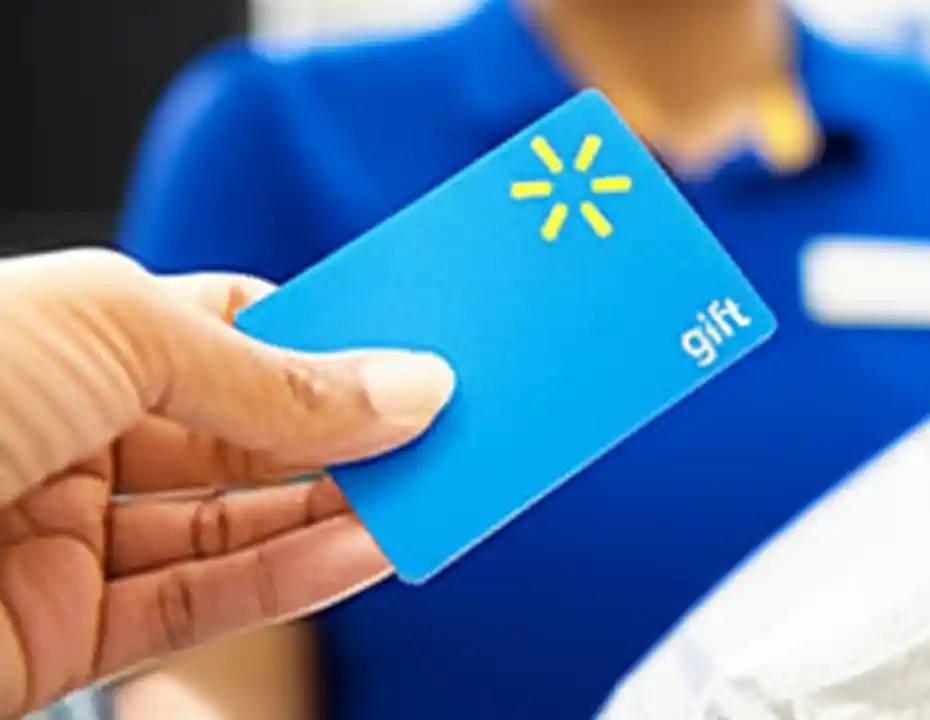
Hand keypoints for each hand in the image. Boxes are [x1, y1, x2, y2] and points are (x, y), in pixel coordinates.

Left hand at [0, 250, 454, 716]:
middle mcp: (65, 432)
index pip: (225, 331)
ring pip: (232, 522)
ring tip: (431, 493)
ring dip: (338, 509)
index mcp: (65, 334)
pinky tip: (368, 552)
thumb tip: (405, 385)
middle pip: (241, 432)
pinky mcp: (58, 634)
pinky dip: (294, 578)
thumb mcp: (114, 335)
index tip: (412, 350)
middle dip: (346, 429)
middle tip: (449, 427)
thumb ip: (270, 373)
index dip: (322, 339)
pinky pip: (200, 602)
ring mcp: (62, 537)